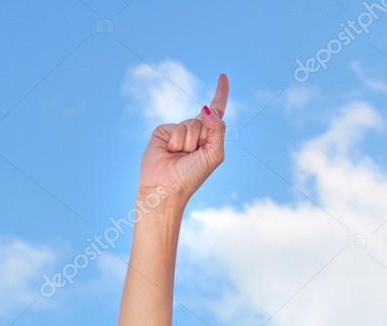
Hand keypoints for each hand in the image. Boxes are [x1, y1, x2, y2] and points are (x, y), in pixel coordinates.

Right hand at [137, 71, 229, 205]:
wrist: (166, 188)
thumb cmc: (191, 177)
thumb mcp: (214, 155)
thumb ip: (217, 130)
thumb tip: (206, 108)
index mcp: (208, 138)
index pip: (216, 112)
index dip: (220, 94)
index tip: (223, 75)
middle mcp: (193, 132)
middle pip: (205, 118)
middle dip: (202, 137)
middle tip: (192, 156)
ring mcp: (178, 131)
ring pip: (191, 123)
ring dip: (189, 143)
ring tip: (181, 157)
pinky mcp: (163, 131)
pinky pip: (177, 128)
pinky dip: (177, 142)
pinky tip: (170, 153)